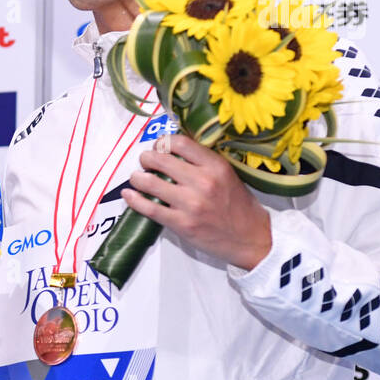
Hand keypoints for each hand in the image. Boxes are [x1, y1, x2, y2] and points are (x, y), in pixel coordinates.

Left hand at [122, 134, 272, 270]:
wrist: (251, 238)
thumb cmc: (238, 205)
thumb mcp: (227, 175)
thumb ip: (203, 163)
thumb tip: (173, 150)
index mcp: (215, 166)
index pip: (180, 143)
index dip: (163, 141)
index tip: (159, 145)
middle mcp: (202, 182)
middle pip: (160, 159)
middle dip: (146, 158)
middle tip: (145, 161)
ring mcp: (190, 204)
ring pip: (150, 182)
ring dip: (137, 177)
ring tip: (136, 177)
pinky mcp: (181, 224)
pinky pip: (149, 208)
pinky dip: (134, 199)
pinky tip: (128, 194)